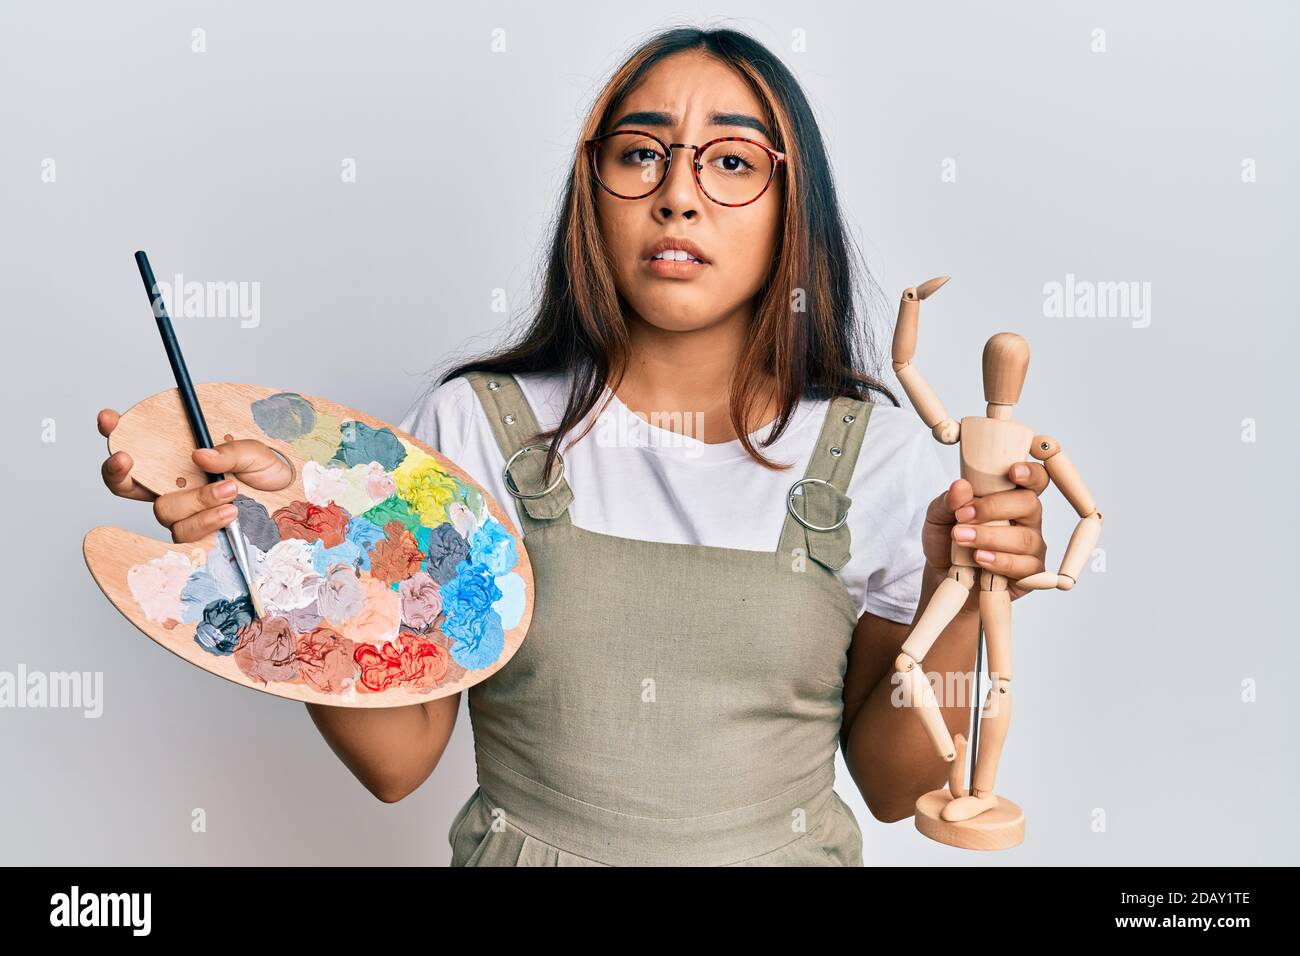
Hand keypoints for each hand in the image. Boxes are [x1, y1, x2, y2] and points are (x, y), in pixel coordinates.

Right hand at [97, 408, 293, 543]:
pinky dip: (206, 521)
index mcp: (180, 461)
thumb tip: (199, 456)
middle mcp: (173, 487)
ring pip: (164, 509)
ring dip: (195, 498)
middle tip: (126, 458)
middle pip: (125, 485)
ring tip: (231, 489)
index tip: (108, 418)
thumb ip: (228, 452)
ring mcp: (183, 514)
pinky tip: (229, 512)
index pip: (138, 447)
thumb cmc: (268, 474)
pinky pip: (186, 533)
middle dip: (116, 471)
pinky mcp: (197, 537)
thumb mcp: (253, 452)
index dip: (116, 433)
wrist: (291, 504)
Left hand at [921, 461, 1049, 608]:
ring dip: (989, 537)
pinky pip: (1024, 566)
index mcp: (1011, 497)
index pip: (1035, 479)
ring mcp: (1031, 547)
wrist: (942, 576)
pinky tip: (980, 558)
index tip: (1012, 472)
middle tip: (962, 516)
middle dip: (993, 508)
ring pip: (1024, 538)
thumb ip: (949, 501)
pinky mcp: (1029, 573)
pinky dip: (1000, 561)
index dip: (1030, 473)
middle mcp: (1027, 519)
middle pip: (1029, 504)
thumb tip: (960, 486)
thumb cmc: (947, 540)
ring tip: (961, 538)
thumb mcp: (938, 516)